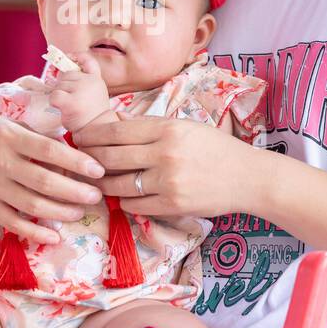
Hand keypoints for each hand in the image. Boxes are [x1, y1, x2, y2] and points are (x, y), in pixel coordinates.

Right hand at [0, 110, 106, 246]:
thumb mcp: (5, 122)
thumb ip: (32, 137)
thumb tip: (68, 148)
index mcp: (8, 135)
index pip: (49, 150)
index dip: (77, 162)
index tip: (98, 170)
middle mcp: (0, 161)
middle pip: (44, 181)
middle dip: (75, 191)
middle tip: (96, 195)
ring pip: (31, 204)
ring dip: (60, 211)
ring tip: (80, 212)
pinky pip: (12, 222)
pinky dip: (34, 231)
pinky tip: (54, 235)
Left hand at [47, 51, 110, 131]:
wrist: (96, 133)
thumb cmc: (91, 116)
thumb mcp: (93, 95)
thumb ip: (82, 83)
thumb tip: (61, 72)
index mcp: (97, 80)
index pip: (88, 61)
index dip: (77, 56)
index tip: (69, 57)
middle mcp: (90, 82)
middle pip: (66, 75)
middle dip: (64, 86)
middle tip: (72, 101)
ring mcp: (81, 91)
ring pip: (59, 86)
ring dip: (60, 96)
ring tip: (71, 108)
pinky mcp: (71, 102)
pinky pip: (54, 96)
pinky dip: (54, 103)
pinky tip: (63, 110)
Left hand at [71, 117, 266, 217]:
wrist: (248, 177)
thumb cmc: (216, 148)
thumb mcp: (185, 127)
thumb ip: (150, 127)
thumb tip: (116, 122)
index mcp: (167, 129)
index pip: (116, 131)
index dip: (92, 135)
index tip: (79, 138)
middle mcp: (165, 153)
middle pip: (111, 157)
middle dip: (89, 159)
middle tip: (78, 160)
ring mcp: (168, 181)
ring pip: (119, 184)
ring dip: (103, 184)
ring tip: (95, 182)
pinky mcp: (173, 205)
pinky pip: (135, 205)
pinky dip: (124, 201)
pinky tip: (122, 197)